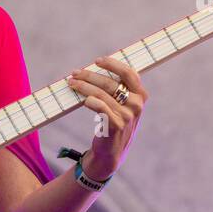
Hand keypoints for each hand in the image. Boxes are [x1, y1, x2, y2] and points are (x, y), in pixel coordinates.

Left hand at [66, 56, 147, 180]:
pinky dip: (89, 101)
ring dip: (83, 86)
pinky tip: (82, 99)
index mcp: (141, 95)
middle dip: (89, 75)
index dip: (112, 64)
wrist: (112, 150)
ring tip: (71, 83)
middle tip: (74, 73)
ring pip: (101, 94)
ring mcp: (127, 115)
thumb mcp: (121, 104)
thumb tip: (93, 69)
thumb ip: (117, 88)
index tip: (96, 61)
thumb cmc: (114, 122)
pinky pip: (100, 107)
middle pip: (110, 82)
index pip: (129, 72)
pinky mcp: (116, 125)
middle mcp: (136, 104)